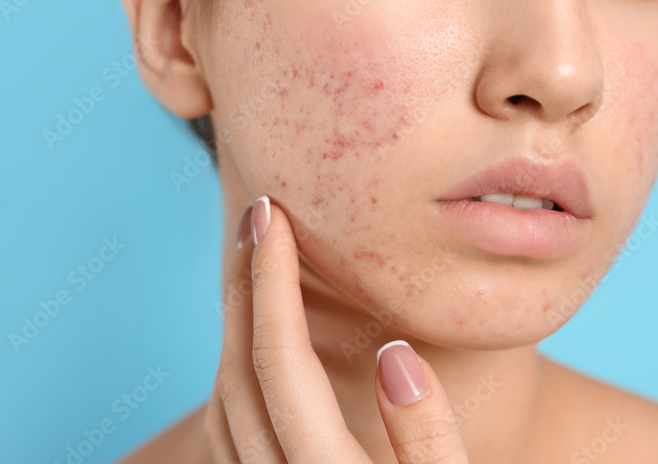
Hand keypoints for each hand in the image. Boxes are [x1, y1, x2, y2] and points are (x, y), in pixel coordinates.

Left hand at [204, 196, 469, 462]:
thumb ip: (431, 441)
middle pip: (238, 372)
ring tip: (260, 262)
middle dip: (245, 286)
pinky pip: (231, 433)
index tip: (272, 215)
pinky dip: (240, 370)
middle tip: (259, 218)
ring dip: (238, 326)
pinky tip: (265, 340)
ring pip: (226, 403)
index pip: (280, 362)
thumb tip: (396, 357)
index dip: (272, 281)